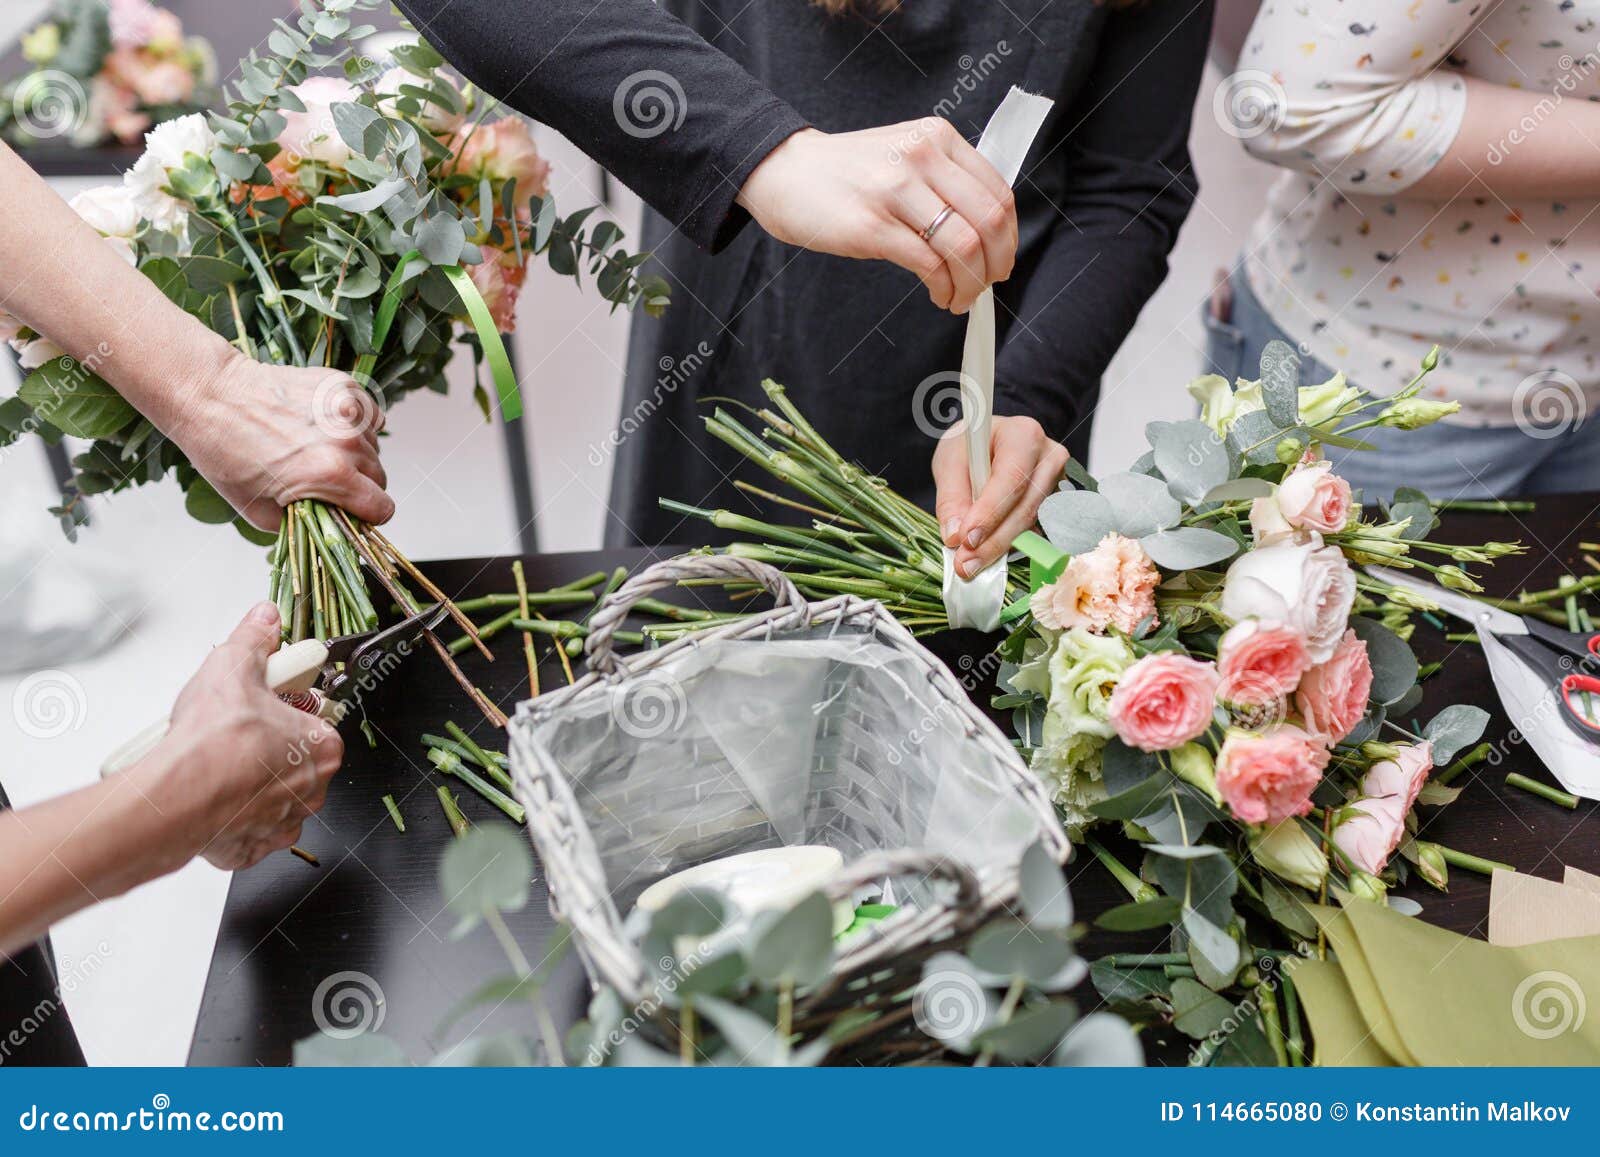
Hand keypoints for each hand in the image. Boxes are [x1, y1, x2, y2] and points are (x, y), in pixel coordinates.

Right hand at [134, 603, 343, 870]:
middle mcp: (310, 791)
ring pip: (269, 796)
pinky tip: (209, 796)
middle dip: (266, 745)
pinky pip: (244, 829)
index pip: (314, 720)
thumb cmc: (212, 744)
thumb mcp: (235, 667)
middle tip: (234, 731)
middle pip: (293, 759)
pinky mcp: (249, 849)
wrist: (175, 799)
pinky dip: (228, 815)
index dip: (286, 706)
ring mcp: (280, 823)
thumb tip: (265, 620)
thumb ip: (255, 640)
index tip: (263, 702)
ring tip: (216, 762)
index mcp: (321, 748)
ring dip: (247, 782)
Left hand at [170, 351, 394, 530]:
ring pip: (373, 446)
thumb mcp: (258, 510)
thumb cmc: (224, 450)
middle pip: (379, 476)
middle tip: (324, 479)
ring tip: (316, 447)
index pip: (382, 508)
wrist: (209, 394)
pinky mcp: (342, 385)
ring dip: (355, 452)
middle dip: (358, 484)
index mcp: (330, 474)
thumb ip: (304, 523)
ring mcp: (347, 409)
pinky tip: (326, 425)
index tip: (352, 511)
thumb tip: (327, 526)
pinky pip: (368, 414)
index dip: (368, 516)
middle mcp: (347, 441)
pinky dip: (355, 423)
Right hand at [736, 120, 1016, 313]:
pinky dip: (943, 288)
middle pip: (989, 221)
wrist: (784, 171)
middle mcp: (921, 157)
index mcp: (937, 138)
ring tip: (957, 297)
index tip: (1001, 262)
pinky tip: (938, 294)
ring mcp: (895, 190)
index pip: (998, 193)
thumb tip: (988, 235)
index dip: (1009, 237)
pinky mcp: (870, 226)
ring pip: (963, 246)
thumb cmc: (846, 173)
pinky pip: (927, 264)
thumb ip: (945, 180)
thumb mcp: (904, 155)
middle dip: (995, 265)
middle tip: (985, 285)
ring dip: (970, 283)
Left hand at [933, 415, 1069, 576]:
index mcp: (1023, 436)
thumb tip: (954, 536)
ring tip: (970, 564)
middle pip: (1025, 507)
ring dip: (1000, 547)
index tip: (966, 538)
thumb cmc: (970, 446)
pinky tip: (986, 555)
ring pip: (1030, 523)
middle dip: (993, 540)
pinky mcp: (1054, 504)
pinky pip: (1033, 530)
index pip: (1011, 479)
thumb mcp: (951, 460)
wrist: (988, 443)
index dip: (990, 512)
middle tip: (965, 564)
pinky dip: (1008, 545)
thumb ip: (951, 497)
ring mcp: (1057, 482)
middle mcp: (1049, 458)